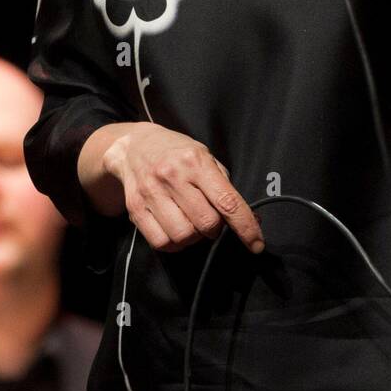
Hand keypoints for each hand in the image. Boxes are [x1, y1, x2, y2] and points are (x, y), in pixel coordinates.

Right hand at [91, 121, 264, 254]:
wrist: (134, 146)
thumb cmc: (177, 153)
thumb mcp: (205, 157)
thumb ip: (225, 187)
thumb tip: (250, 221)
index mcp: (196, 162)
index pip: (227, 202)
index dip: (245, 226)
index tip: (256, 244)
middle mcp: (173, 176)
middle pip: (206, 223)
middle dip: (215, 229)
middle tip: (211, 221)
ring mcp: (152, 193)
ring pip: (184, 236)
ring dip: (194, 238)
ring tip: (192, 224)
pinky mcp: (135, 209)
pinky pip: (161, 242)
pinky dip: (174, 245)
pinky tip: (176, 231)